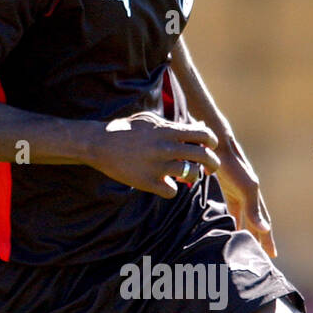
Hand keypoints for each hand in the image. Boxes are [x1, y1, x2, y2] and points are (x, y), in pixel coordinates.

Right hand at [95, 111, 219, 197]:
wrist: (100, 144)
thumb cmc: (126, 130)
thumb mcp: (150, 121)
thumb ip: (174, 125)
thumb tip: (199, 126)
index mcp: (168, 131)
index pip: (203, 134)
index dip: (211, 141)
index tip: (210, 146)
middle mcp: (166, 148)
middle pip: (203, 156)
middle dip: (212, 163)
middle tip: (210, 168)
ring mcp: (157, 166)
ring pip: (191, 175)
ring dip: (192, 177)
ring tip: (185, 175)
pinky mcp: (148, 182)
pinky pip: (172, 192)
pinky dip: (170, 190)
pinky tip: (164, 184)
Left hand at [214, 134, 276, 257]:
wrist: (218, 148)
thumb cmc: (234, 167)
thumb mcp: (246, 189)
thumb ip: (253, 209)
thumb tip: (266, 229)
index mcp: (256, 198)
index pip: (264, 224)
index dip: (268, 239)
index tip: (272, 255)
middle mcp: (250, 197)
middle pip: (256, 222)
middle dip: (260, 238)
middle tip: (261, 255)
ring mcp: (240, 193)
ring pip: (245, 218)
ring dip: (247, 231)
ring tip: (246, 245)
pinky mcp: (229, 189)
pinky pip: (233, 210)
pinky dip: (233, 221)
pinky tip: (230, 228)